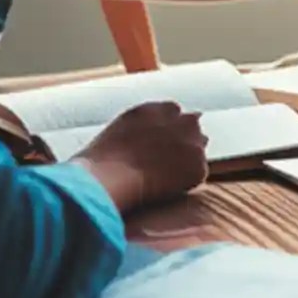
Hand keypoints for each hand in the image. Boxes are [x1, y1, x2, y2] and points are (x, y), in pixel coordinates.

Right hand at [71, 102, 208, 211]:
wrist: (106, 178)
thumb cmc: (100, 161)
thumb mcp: (119, 130)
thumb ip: (141, 127)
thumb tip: (148, 138)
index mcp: (156, 109)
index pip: (174, 111)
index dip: (169, 129)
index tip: (162, 142)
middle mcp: (178, 119)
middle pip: (192, 126)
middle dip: (184, 140)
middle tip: (168, 162)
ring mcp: (191, 142)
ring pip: (197, 150)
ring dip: (187, 160)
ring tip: (165, 177)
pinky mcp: (197, 165)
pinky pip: (198, 174)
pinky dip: (187, 182)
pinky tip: (167, 189)